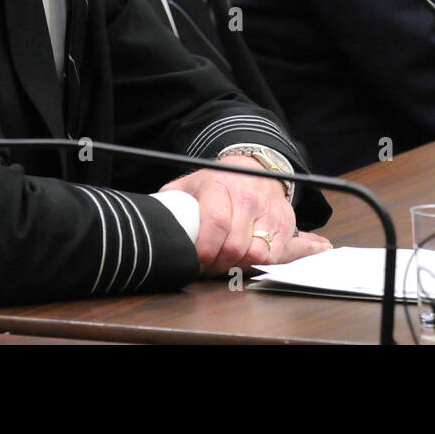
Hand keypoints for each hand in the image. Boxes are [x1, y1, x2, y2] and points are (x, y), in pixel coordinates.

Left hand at [160, 156, 331, 274]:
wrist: (254, 167)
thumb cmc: (216, 182)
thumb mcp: (190, 185)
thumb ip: (171, 204)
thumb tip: (148, 222)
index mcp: (220, 186)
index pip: (216, 225)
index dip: (204, 252)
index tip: (195, 262)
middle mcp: (248, 197)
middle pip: (235, 246)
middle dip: (218, 266)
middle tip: (207, 268)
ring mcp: (269, 209)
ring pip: (257, 254)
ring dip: (239, 267)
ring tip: (226, 265)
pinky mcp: (285, 222)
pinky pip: (275, 256)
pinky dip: (259, 265)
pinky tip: (245, 260)